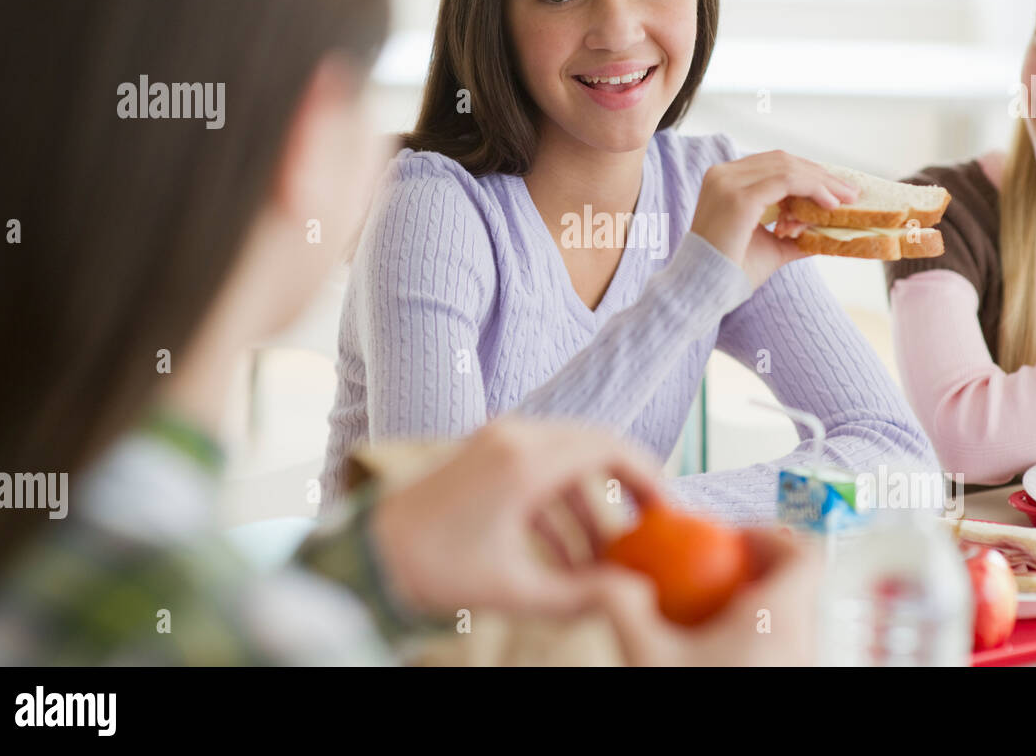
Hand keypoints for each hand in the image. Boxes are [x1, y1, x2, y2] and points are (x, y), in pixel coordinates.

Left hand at [368, 416, 664, 618]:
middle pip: (594, 449)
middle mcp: (514, 438)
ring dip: (590, 512)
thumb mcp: (512, 589)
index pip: (610, 446)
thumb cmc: (432, 569)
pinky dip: (560, 511)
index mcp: (525, 460)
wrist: (367, 555)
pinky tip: (569, 562)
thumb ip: (578, 595)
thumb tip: (631, 597)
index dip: (649, 475)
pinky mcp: (483, 457)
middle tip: (650, 531)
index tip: (668, 511)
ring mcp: (496, 443)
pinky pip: (539, 473)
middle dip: (626, 492)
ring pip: (567, 466)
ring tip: (606, 566)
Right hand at [596, 527, 821, 665]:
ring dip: (761, 606)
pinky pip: (786, 650)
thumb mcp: (645, 659)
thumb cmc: (690, 717)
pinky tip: (717, 655)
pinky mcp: (795, 687)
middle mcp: (805, 643)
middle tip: (718, 570)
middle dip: (760, 568)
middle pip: (801, 584)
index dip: (772, 534)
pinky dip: (761, 639)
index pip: (806, 554)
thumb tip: (606, 578)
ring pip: (797, 620)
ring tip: (714, 613)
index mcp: (780, 619)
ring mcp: (804, 670)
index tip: (731, 538)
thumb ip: (622, 609)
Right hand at [690, 150, 858, 287]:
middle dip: (820, 175)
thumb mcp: (771, 245)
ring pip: (787, 168)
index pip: (773, 165)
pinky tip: (831, 204)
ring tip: (846, 198)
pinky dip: (813, 189)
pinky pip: (786, 181)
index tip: (836, 188)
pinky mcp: (739, 198)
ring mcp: (728, 183)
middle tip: (850, 191)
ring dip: (822, 181)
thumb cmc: (732, 271)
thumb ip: (796, 233)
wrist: (704, 291)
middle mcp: (723, 175)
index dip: (807, 172)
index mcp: (725, 181)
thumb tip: (828, 230)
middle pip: (782, 161)